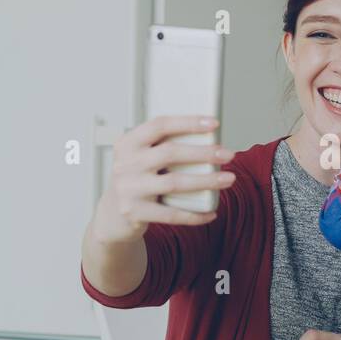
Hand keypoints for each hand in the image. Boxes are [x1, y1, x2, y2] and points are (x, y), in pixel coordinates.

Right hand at [90, 115, 236, 243]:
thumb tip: (210, 141)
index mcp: (128, 144)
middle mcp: (126, 164)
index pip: (159, 125)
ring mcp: (129, 189)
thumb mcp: (140, 159)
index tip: (214, 123)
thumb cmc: (136, 181)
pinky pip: (172, 214)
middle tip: (228, 154)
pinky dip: (194, 214)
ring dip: (206, 181)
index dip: (188, 122)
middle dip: (204, 152)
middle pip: (170, 152)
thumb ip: (163, 148)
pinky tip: (211, 212)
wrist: (112, 216)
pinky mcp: (135, 213)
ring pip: (174, 182)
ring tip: (229, 179)